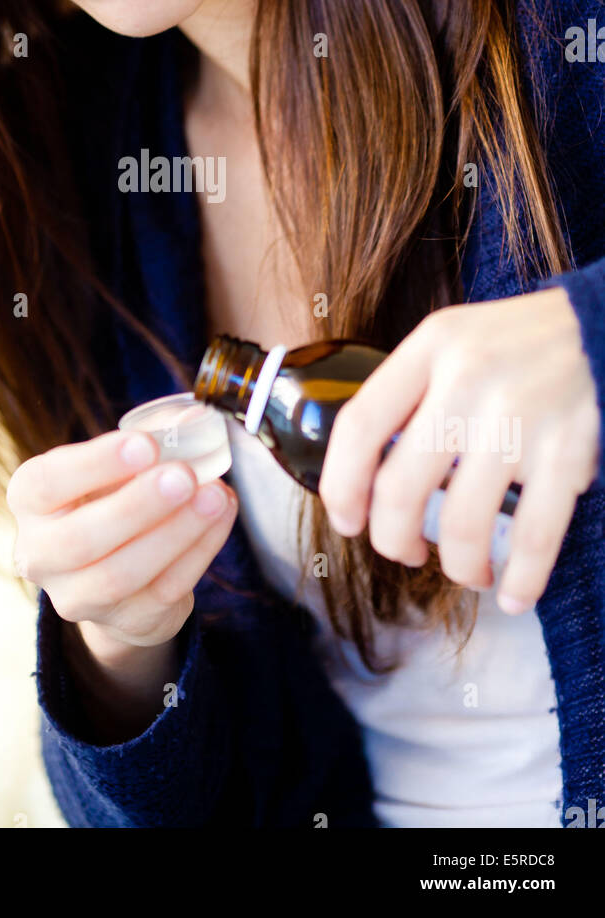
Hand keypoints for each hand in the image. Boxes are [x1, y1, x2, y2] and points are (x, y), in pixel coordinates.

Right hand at [6, 427, 237, 647]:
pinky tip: (221, 516)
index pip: (46, 483)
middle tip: (184, 475)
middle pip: (80, 539)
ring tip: (215, 495)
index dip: (95, 464)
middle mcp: (39, 554)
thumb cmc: (109, 499)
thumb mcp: (116, 465)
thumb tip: (193, 419)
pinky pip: (164, 590)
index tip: (145, 444)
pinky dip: (199, 551)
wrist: (115, 573)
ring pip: (121, 574)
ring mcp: (78, 596)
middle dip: (138, 505)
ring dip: (175, 532)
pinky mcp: (125, 621)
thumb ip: (151, 438)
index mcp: (29, 501)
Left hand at [317, 288, 600, 612]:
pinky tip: (512, 593)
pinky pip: (533, 537)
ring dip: (457, 566)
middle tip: (405, 552)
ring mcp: (518, 417)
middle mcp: (467, 381)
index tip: (347, 520)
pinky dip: (520, 580)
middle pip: (400, 487)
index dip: (342, 486)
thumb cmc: (518, 342)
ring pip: (462, 523)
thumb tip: (369, 472)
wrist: (602, 326)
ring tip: (466, 571)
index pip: (360, 427)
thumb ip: (412, 392)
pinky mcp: (567, 451)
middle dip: (393, 539)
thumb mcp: (453, 340)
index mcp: (430, 348)